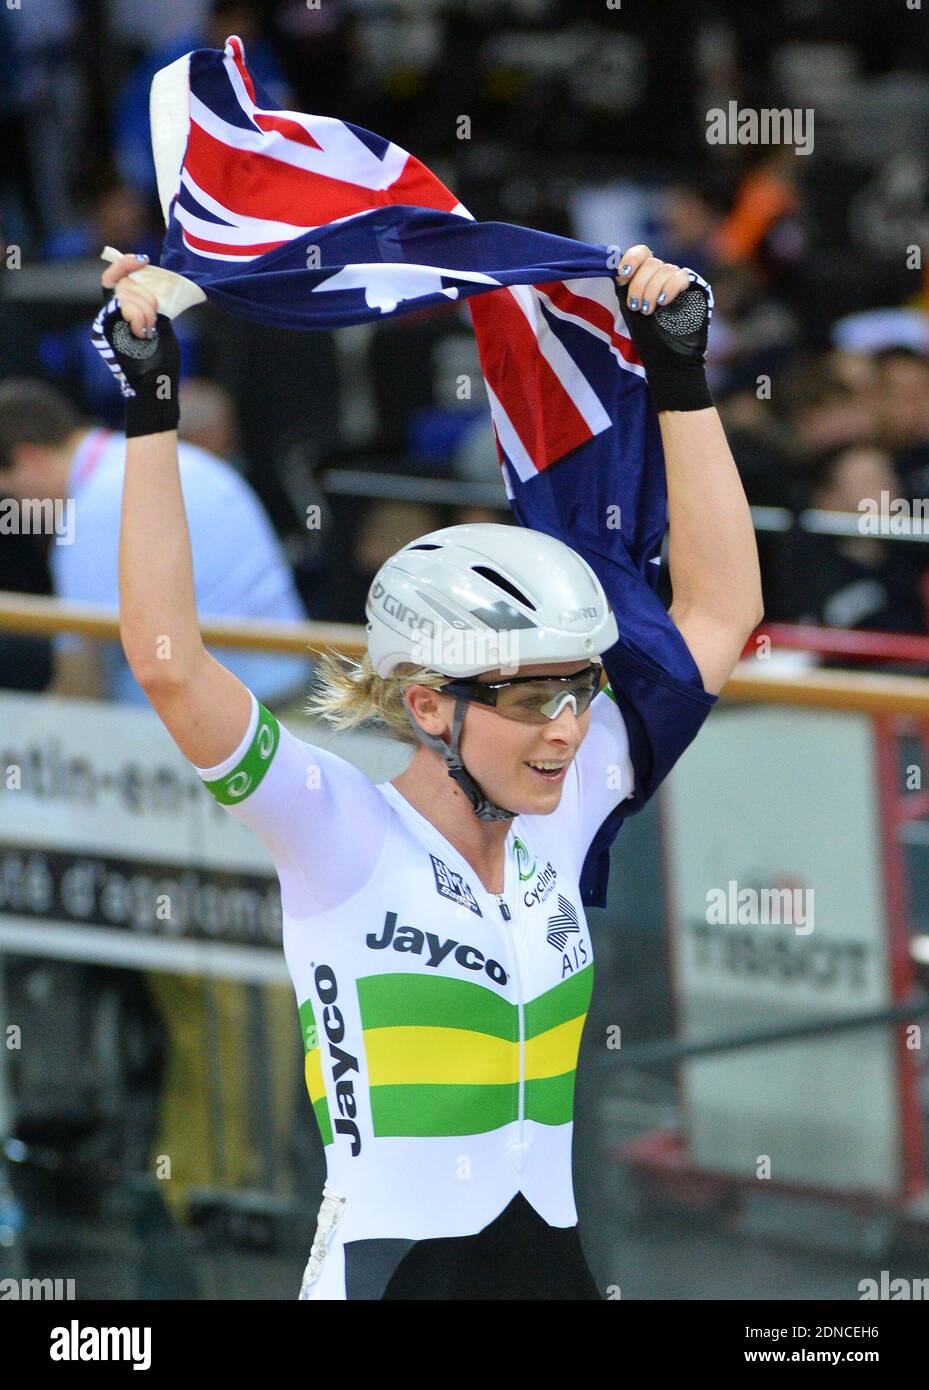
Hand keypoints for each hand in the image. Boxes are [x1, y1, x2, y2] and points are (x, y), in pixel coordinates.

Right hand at [92, 253, 180, 434]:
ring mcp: (104, 324)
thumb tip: (154, 286)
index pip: (114, 280)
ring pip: (125, 295)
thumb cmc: (160, 362)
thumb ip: (152, 307)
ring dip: (145, 310)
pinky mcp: (104, 332)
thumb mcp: (159, 327)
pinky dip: (139, 317)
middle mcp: (107, 317)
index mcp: (119, 314)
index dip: (125, 265)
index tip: (142, 261)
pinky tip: (144, 333)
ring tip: (148, 331)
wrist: (154, 387)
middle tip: (154, 320)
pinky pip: (125, 309)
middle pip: (124, 285)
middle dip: (146, 297)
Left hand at [613, 245, 712, 412]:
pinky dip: (669, 289)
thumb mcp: (629, 308)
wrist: (668, 361)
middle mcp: (664, 276)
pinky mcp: (696, 290)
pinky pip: (681, 277)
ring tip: (647, 312)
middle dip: (639, 284)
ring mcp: (680, 282)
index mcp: (647, 277)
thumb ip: (624, 286)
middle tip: (635, 307)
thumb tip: (611, 264)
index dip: (632, 259)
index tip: (623, 275)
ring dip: (651, 290)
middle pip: (651, 262)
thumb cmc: (648, 338)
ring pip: (665, 269)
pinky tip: (663, 304)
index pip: (642, 253)